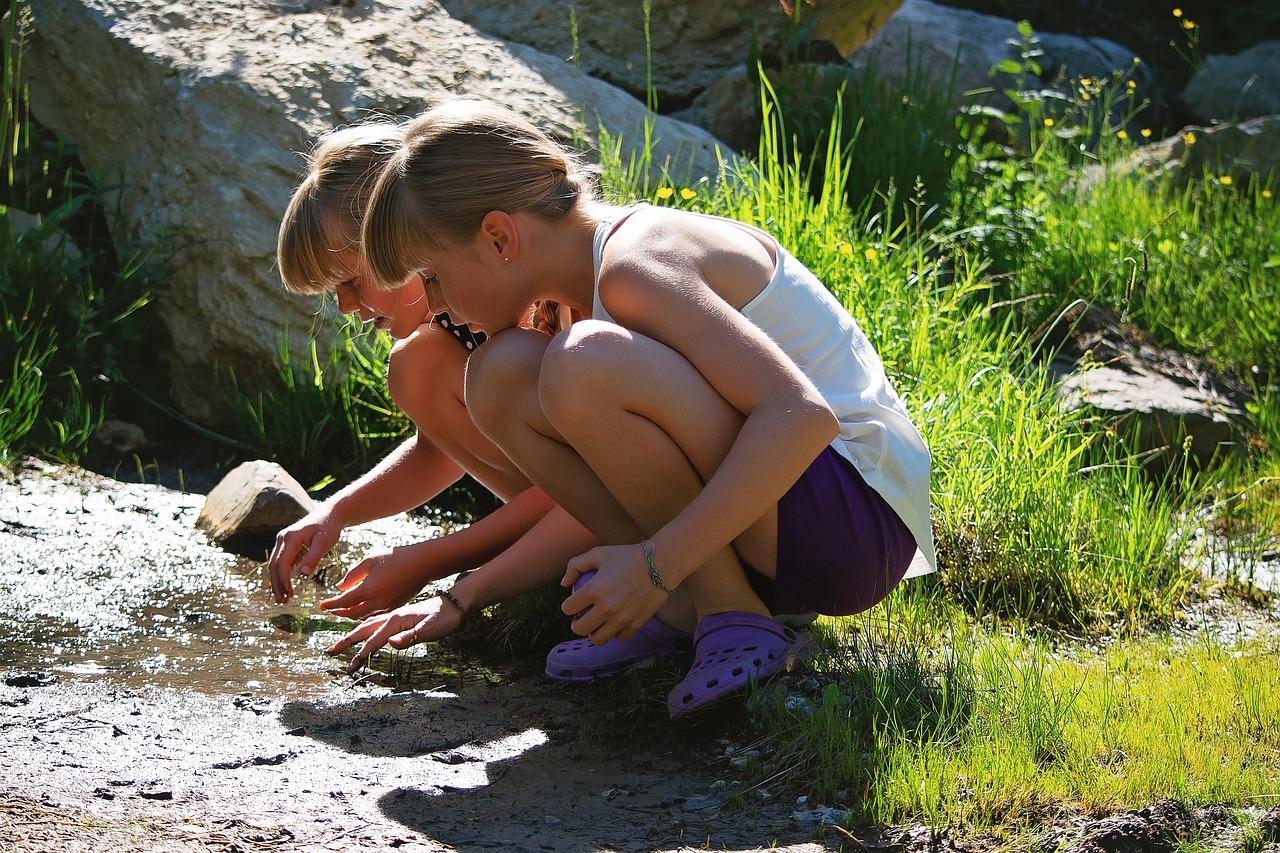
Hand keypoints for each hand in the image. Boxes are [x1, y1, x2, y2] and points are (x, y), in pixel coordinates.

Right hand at [268, 508, 344, 602]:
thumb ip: (313, 557)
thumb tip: (303, 574)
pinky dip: (282, 575)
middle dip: (277, 584)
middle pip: (274, 565)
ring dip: (278, 582)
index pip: (282, 562)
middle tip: (283, 602)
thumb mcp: (324, 543)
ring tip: (283, 599)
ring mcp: (283, 541)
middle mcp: (282, 538)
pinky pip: (281, 563)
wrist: (329, 515)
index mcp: (290, 537)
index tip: (290, 593)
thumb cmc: (329, 528)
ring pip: (275, 565)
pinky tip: (287, 588)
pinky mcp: (287, 545)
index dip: (284, 580)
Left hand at [317, 545, 429, 619]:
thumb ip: (352, 575)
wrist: (423, 562)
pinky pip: (374, 613)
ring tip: (343, 608)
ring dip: (351, 613)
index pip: (343, 602)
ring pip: (363, 615)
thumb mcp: (369, 560)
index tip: (321, 605)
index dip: (331, 604)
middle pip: (352, 613)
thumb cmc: (396, 557)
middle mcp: (377, 603)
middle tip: (329, 609)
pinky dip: (363, 612)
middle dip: (339, 612)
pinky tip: (361, 606)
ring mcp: (387, 606)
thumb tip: (340, 587)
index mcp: (369, 590)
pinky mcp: (395, 606)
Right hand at [326, 596, 462, 673]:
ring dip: (352, 636)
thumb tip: (390, 643)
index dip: (362, 654)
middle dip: (346, 642)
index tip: (350, 668)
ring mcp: (394, 617)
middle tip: (329, 652)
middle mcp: (392, 617)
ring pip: (367, 627)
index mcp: (397, 620)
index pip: (375, 640)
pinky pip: (375, 626)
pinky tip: (361, 635)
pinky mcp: (398, 620)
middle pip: (364, 630)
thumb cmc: (444, 619)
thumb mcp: (430, 629)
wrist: (454, 605)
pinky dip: (364, 631)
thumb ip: (410, 637)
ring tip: (339, 646)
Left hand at [560, 544, 668, 645]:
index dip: (567, 606)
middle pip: (579, 629)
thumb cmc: (628, 556)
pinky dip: (614, 633)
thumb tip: (565, 584)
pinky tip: (615, 623)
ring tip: (596, 624)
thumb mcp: (599, 554)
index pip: (568, 608)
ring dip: (593, 633)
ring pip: (598, 639)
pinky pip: (619, 638)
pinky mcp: (635, 624)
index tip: (573, 603)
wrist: (661, 564)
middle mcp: (606, 608)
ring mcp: (621, 619)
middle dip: (576, 624)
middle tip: (581, 617)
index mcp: (594, 590)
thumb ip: (575, 565)